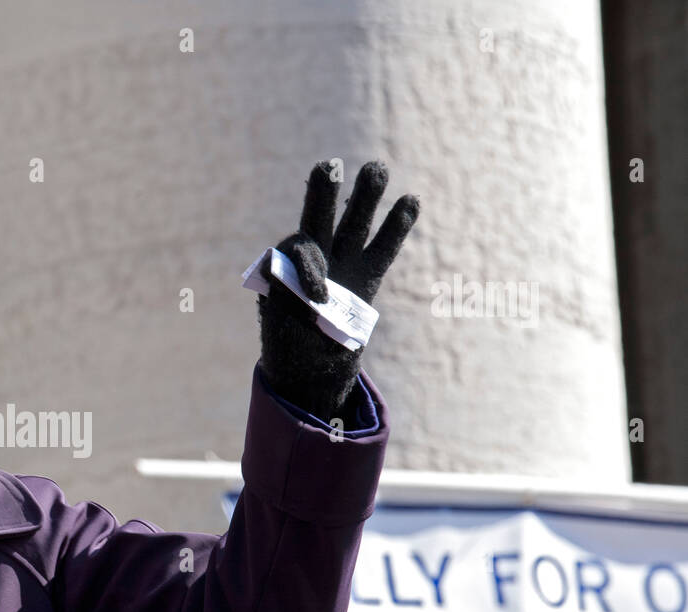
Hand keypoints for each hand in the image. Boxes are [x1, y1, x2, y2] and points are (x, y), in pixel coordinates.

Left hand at [258, 160, 418, 419]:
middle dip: (324, 193)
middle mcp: (315, 258)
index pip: (300, 252)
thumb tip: (309, 286)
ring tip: (377, 168)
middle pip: (319, 218)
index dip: (310, 269)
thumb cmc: (289, 342)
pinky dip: (397, 225)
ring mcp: (343, 262)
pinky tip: (411, 200)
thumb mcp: (281, 325)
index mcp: (286, 267)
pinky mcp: (368, 275)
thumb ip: (292, 301)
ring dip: (366, 198)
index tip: (319, 297)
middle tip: (330, 166)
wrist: (311, 364)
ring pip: (355, 224)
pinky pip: (384, 246)